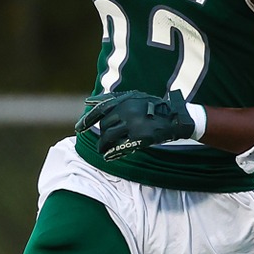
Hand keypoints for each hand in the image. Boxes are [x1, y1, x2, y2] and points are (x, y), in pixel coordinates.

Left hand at [75, 90, 197, 160]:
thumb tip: (88, 101)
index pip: (100, 109)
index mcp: (124, 99)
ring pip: (109, 137)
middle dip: (101, 136)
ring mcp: (134, 124)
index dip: (87, 120)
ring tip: (103, 151)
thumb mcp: (133, 97)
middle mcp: (127, 110)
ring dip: (103, 146)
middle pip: (104, 126)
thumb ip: (112, 99)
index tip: (78, 129)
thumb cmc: (152, 107)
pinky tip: (109, 157)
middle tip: (100, 144)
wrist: (175, 117)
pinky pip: (121, 147)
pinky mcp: (141, 137)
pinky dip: (113, 153)